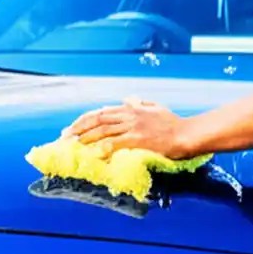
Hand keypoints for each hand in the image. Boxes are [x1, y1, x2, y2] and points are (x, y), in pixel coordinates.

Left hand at [63, 97, 195, 158]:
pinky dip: (101, 148)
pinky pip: (115, 143)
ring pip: (102, 131)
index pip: (101, 112)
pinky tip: (92, 153)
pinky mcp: (138, 140)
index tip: (72, 128)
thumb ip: (140, 103)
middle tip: (64, 139)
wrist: (188, 134)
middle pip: (97, 120)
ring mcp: (133, 127)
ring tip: (72, 146)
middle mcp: (129, 115)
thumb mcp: (156, 108)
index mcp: (131, 108)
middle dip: (78, 129)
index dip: (84, 120)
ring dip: (85, 139)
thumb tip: (128, 100)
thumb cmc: (175, 124)